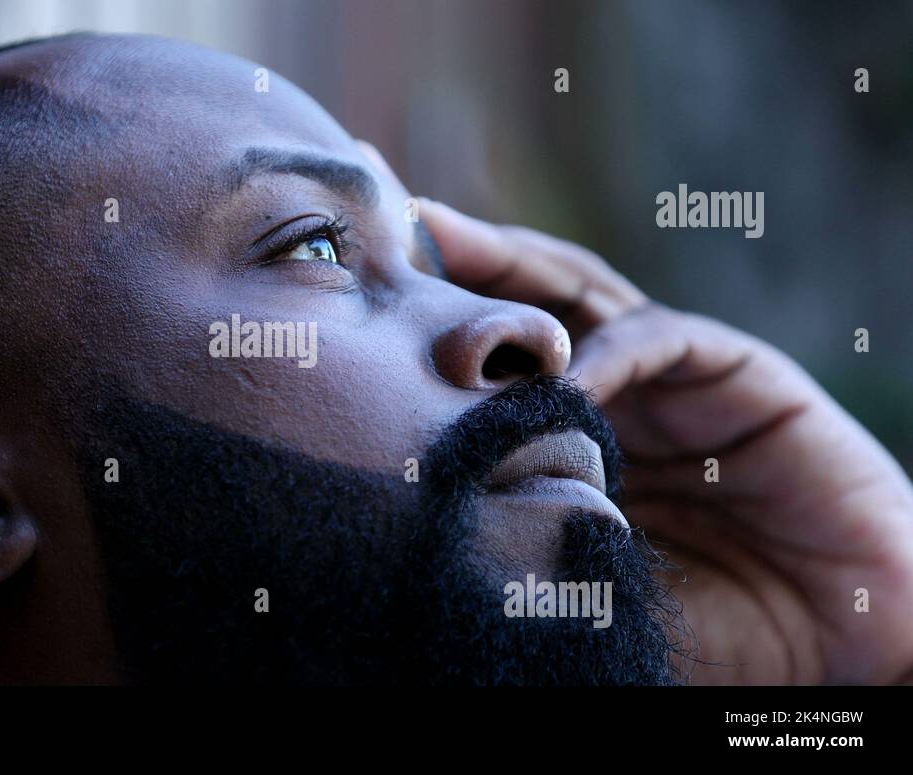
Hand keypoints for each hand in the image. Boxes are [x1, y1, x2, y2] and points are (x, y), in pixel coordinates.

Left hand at [419, 197, 912, 684]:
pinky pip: (664, 340)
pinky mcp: (743, 374)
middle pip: (529, 306)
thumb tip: (407, 520)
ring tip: (447, 236)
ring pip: (588, 297)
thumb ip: (525, 532)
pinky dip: (611, 352)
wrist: (841, 639)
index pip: (496, 366)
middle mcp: (618, 392)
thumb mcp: (590, 578)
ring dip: (517, 266)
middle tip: (396, 223)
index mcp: (578, 435)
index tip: (356, 313)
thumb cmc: (713, 623)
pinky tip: (564, 373)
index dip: (434, 334)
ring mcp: (677, 376)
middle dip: (465, 261)